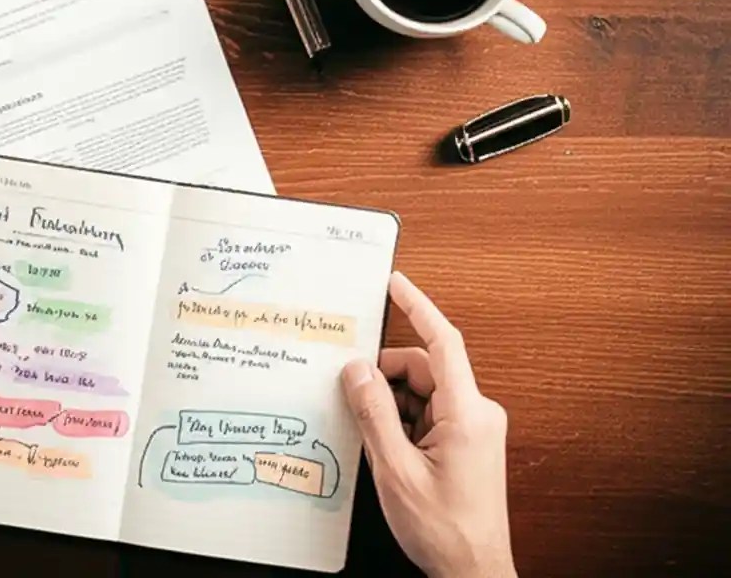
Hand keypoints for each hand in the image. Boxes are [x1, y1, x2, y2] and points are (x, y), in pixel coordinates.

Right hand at [342, 272, 515, 577]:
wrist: (472, 570)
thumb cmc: (444, 529)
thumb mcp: (395, 469)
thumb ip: (374, 413)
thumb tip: (356, 370)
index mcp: (467, 414)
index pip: (443, 342)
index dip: (417, 306)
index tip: (395, 282)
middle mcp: (477, 413)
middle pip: (424, 368)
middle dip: (385, 378)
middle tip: (352, 398)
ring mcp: (474, 427)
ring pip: (422, 391)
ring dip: (392, 404)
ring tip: (375, 440)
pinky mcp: (467, 441)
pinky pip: (428, 412)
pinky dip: (402, 420)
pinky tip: (386, 447)